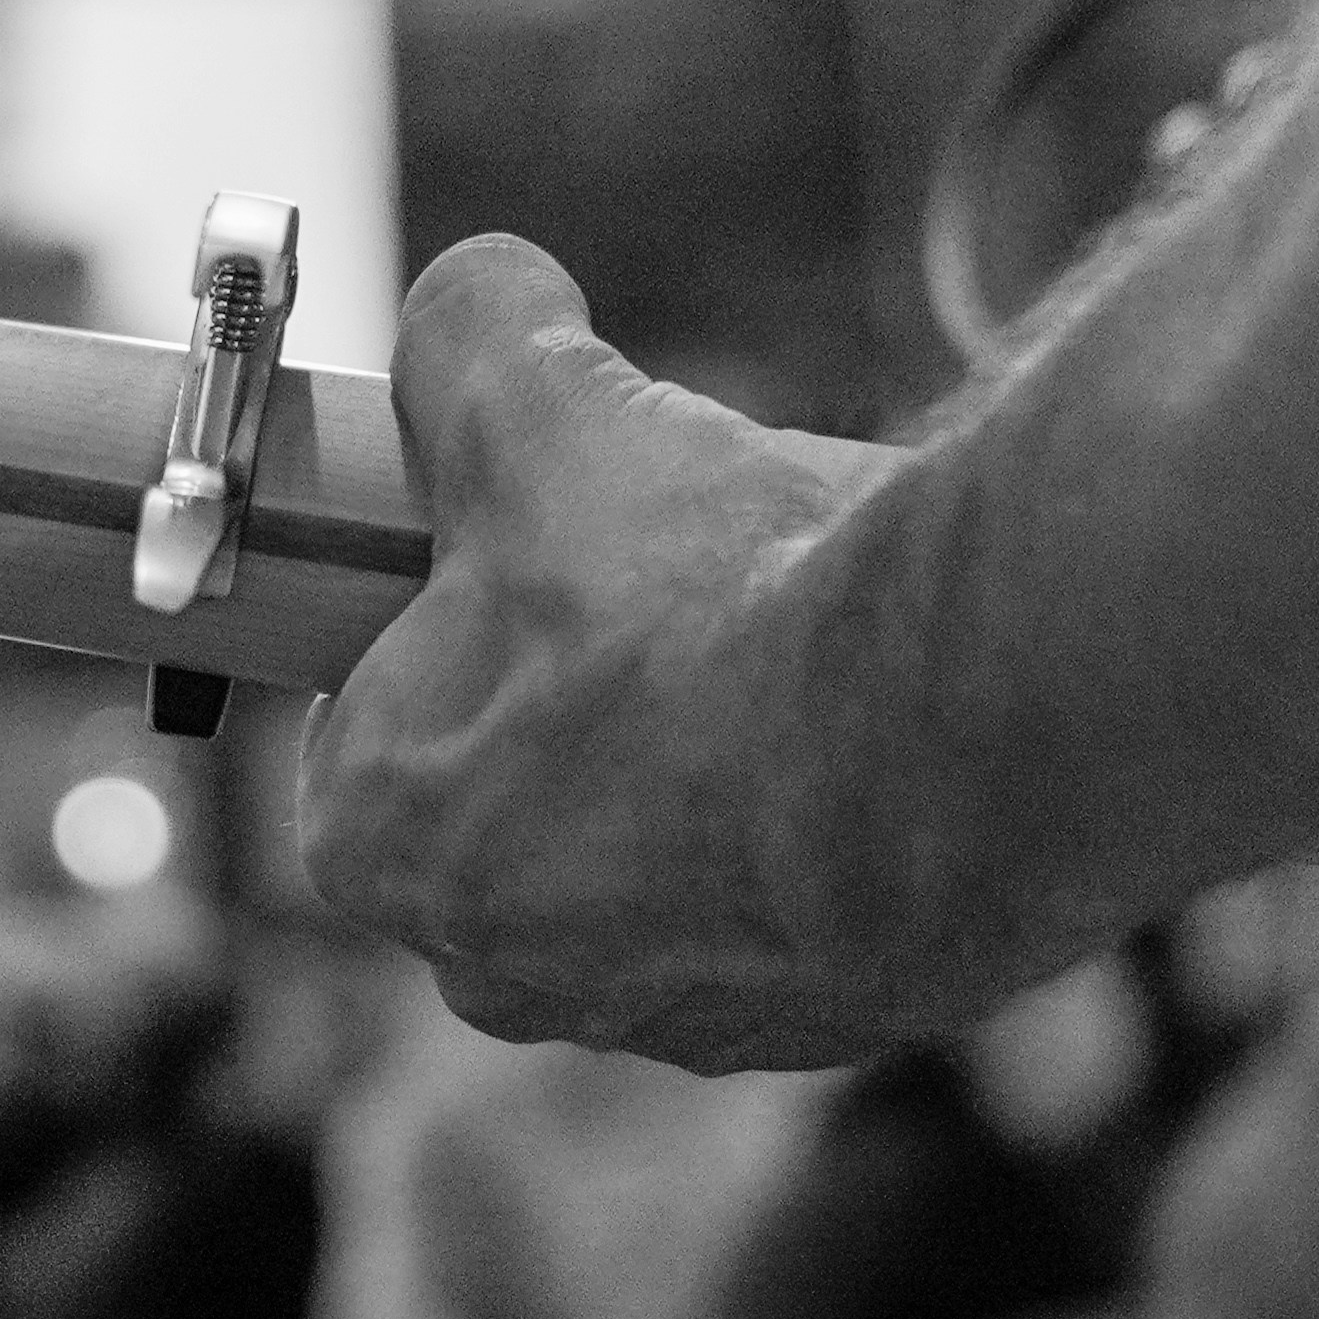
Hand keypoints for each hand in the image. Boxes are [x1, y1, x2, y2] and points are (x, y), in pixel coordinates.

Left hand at [299, 236, 917, 1066]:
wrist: (952, 737)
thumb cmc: (706, 598)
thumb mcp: (539, 400)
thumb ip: (466, 329)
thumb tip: (478, 294)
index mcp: (380, 840)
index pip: (366, 716)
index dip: (446, 610)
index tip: (528, 544)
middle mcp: (500, 968)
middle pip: (518, 788)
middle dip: (586, 686)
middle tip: (673, 577)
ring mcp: (666, 1017)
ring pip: (662, 852)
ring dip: (712, 752)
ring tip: (790, 630)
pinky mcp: (824, 1024)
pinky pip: (798, 897)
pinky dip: (829, 811)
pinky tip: (875, 717)